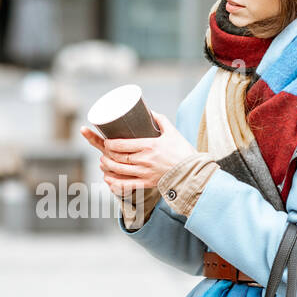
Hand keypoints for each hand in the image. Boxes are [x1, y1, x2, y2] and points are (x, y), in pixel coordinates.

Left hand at [79, 111, 195, 196]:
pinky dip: (114, 182)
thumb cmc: (183, 152)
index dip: (111, 143)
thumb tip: (150, 111)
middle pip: (118, 157)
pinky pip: (126, 185)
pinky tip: (108, 178)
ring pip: (119, 170)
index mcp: (149, 146)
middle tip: (105, 149)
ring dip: (108, 165)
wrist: (192, 172)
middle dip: (107, 153)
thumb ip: (161, 120)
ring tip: (104, 160)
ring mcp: (145, 173)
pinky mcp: (146, 184)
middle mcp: (145, 160)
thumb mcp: (172, 132)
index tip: (107, 140)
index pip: (122, 145)